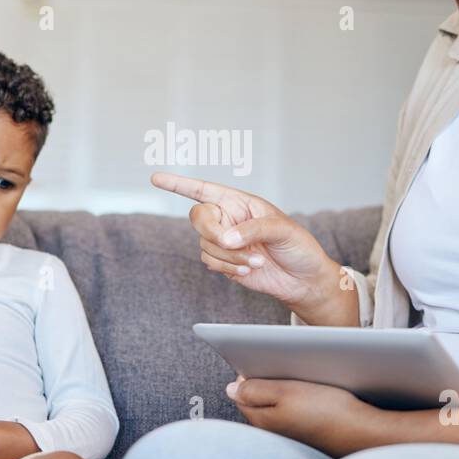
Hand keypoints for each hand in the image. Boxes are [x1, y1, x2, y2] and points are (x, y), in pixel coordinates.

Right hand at [151, 172, 336, 309]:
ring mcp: (224, 241)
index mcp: (240, 202)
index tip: (155, 178)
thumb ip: (252, 230)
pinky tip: (247, 270)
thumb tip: (226, 238)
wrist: (302, 279)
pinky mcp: (223, 262)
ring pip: (205, 244)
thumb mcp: (281, 230)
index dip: (179, 183)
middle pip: (199, 218)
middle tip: (232, 243)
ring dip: (229, 256)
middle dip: (213, 232)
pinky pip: (210, 262)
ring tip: (256, 261)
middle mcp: (228, 219)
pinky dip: (228, 268)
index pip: (204, 189)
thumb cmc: (298, 247)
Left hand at [225, 373, 378, 457]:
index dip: (248, 370)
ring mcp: (291, 432)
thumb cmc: (327, 412)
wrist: (365, 433)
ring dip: (285, 387)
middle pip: (260, 397)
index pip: (241, 392)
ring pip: (279, 403)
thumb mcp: (286, 393)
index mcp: (261, 420)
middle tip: (281, 361)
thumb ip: (255, 390)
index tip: (259, 354)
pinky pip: (296, 409)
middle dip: (266, 378)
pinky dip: (300, 397)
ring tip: (299, 370)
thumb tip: (231, 388)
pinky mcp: (308, 431)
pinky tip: (313, 387)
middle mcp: (272, 430)